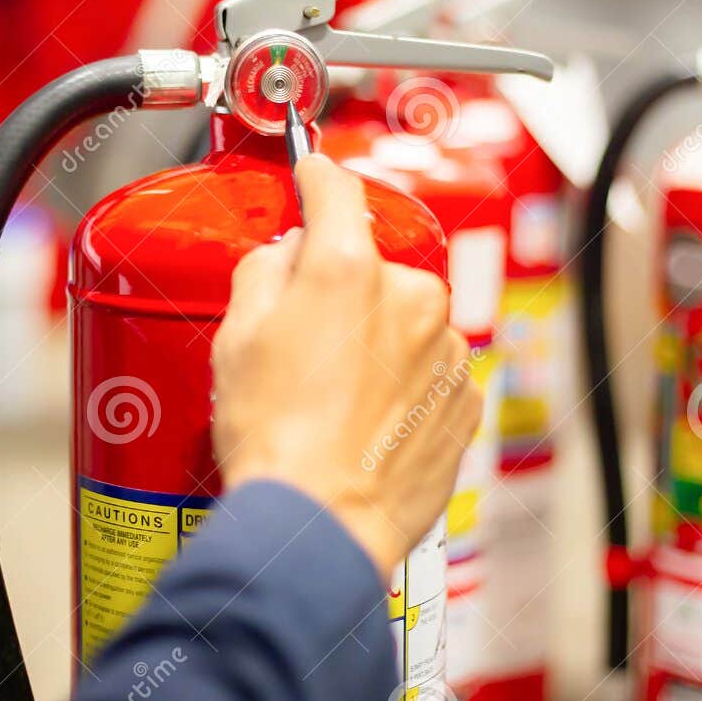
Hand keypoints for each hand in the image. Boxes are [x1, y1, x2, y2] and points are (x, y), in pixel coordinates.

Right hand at [210, 154, 481, 581]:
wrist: (321, 526)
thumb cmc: (276, 441)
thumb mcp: (236, 337)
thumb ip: (265, 270)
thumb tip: (287, 254)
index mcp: (347, 268)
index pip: (337, 190)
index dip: (317, 176)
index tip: (314, 174)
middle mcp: (410, 298)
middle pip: (372, 267)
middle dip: (342, 291)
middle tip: (303, 342)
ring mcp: (446, 351)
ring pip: (405, 322)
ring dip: (377, 342)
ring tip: (333, 399)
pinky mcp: (464, 400)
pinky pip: (431, 372)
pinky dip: (404, 386)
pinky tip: (365, 422)